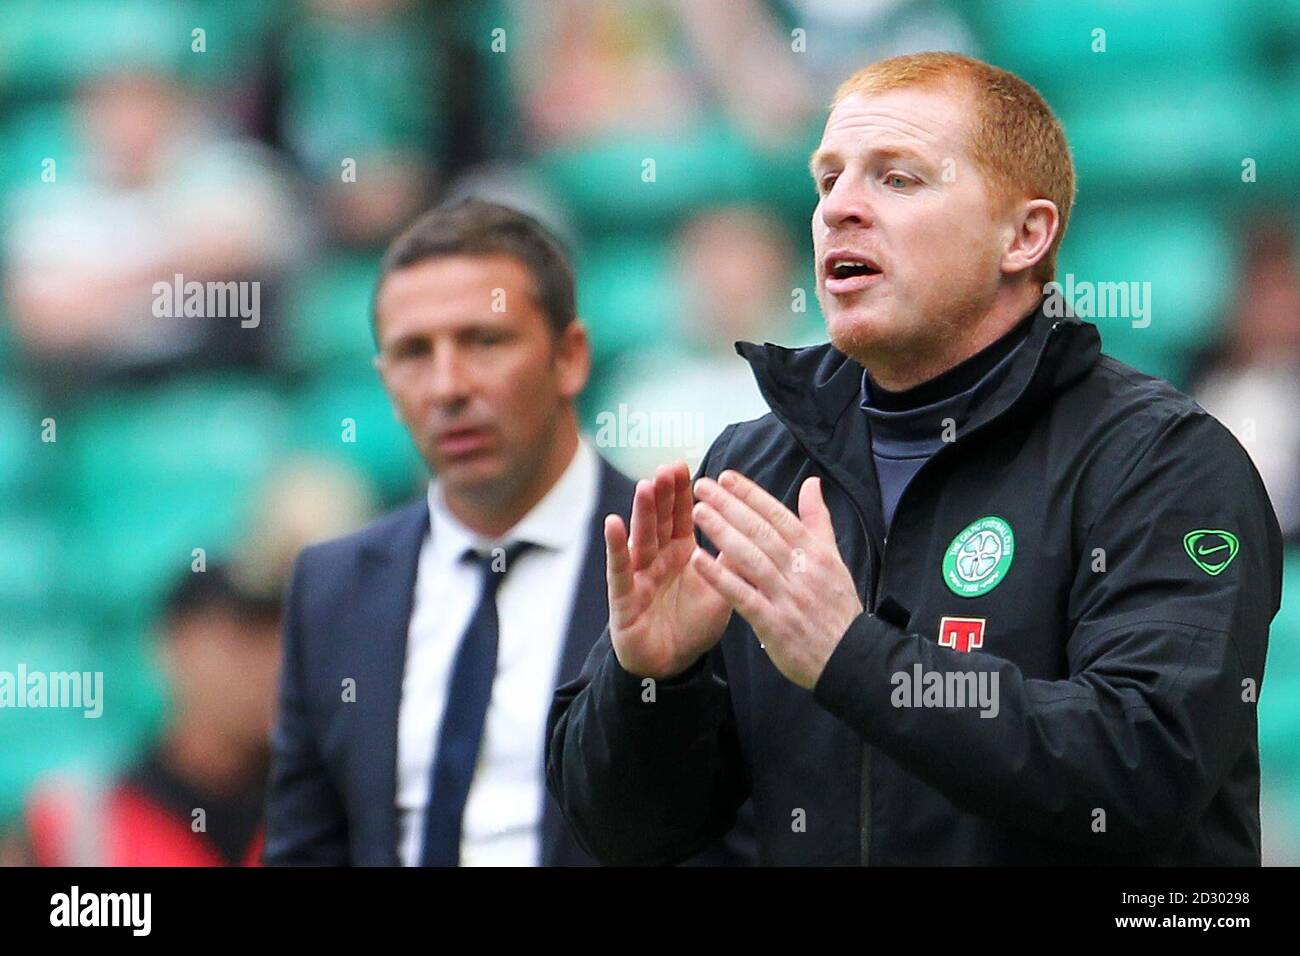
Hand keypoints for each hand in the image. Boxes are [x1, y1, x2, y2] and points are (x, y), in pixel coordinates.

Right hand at [605, 461, 734, 679]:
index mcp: (681, 553)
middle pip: (659, 520)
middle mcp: (658, 559)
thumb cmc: (694, 625)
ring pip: (641, 538)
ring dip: (642, 512)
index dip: (682, 492)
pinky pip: (619, 569)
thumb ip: (735, 563)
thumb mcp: (723, 592)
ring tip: (646, 486)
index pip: (681, 516)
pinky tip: (613, 524)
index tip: (686, 465)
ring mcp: (639, 575)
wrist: (673, 665)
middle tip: (668, 467)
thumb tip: (762, 533)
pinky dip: (616, 547)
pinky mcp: (624, 597)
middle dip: (663, 494)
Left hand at [689, 470, 862, 689]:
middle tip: (703, 487)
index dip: (751, 494)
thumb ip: (818, 520)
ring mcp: (786, 596)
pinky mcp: (774, 623)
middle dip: (730, 506)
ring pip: (751, 558)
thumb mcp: (835, 559)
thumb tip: (812, 483)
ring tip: (698, 513)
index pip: (779, 515)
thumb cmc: (837, 608)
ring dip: (722, 533)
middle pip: (761, 531)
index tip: (726, 477)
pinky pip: (743, 596)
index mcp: (814, 552)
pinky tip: (699, 561)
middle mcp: (800, 569)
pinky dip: (721, 577)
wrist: (850, 657)